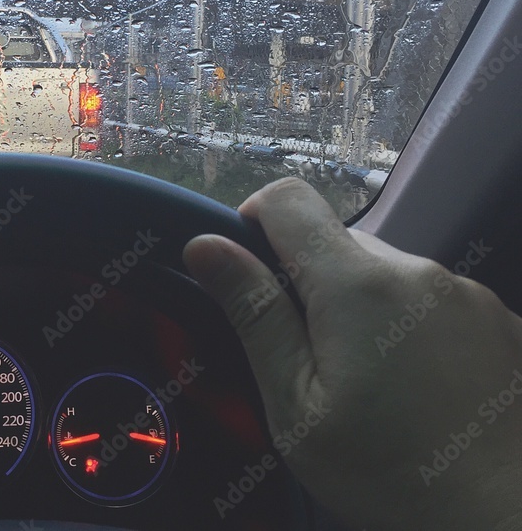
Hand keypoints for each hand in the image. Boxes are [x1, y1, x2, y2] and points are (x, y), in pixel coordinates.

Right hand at [183, 177, 521, 530]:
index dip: (255, 220)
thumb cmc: (394, 474)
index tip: (251, 272)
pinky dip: (409, 326)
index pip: (289, 199)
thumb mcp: (296, 406)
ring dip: (362, 307)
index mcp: (357, 285)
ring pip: (385, 273)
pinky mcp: (497, 318)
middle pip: (337, 243)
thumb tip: (205, 246)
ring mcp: (465, 293)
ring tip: (371, 382)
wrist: (507, 518)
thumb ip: (255, 316)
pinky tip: (416, 386)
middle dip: (311, 285)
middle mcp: (417, 271)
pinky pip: (431, 299)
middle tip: (312, 360)